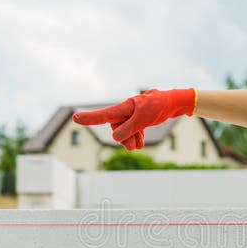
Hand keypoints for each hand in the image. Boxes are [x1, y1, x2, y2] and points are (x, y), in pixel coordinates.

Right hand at [72, 88, 196, 150]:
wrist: (172, 103)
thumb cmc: (158, 106)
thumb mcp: (143, 119)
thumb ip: (129, 128)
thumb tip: (115, 137)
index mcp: (124, 107)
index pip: (104, 115)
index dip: (89, 118)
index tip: (74, 118)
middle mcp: (124, 112)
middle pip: (116, 130)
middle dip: (125, 138)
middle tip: (135, 145)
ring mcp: (130, 117)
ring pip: (124, 134)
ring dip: (131, 140)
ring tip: (140, 144)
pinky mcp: (137, 121)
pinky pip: (131, 133)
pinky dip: (136, 138)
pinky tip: (141, 141)